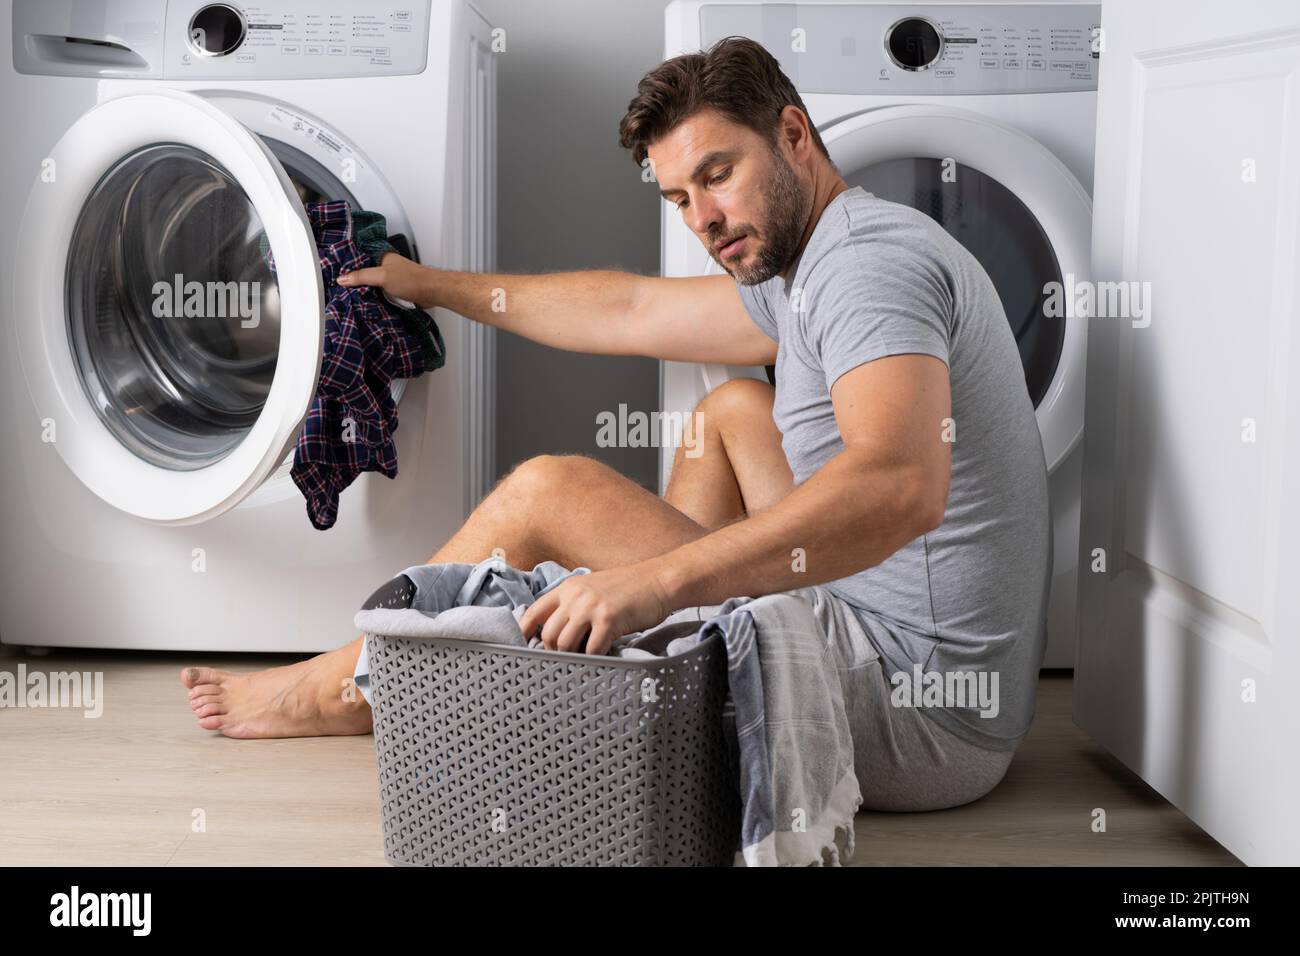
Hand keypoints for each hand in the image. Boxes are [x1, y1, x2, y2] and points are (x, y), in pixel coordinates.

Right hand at [336, 252, 435, 307]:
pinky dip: (372, 298)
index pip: (358, 258)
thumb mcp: (382, 276)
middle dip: (353, 280)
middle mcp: (385, 266)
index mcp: (381, 256)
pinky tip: (364, 303)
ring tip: (346, 296)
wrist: (432, 292)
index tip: (333, 274)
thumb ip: (362, 276)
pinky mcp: (394, 291)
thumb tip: (342, 279)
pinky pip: (379, 293)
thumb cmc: (412, 280)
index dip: (346, 266)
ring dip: (363, 290)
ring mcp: (390, 279)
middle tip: (337, 288)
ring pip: (371, 284)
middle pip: (364, 272)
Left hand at [517, 564, 671, 655]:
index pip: (534, 611)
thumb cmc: (630, 588)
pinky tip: (602, 656)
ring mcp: (591, 607)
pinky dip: (594, 659)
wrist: (660, 580)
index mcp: (568, 588)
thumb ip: (574, 605)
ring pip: (564, 645)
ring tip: (584, 658)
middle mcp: (575, 596)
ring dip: (573, 657)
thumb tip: (558, 634)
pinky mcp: (609, 619)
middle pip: (547, 634)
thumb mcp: (594, 588)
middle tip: (566, 658)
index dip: (523, 632)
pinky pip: (591, 650)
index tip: (522, 647)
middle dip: (553, 652)